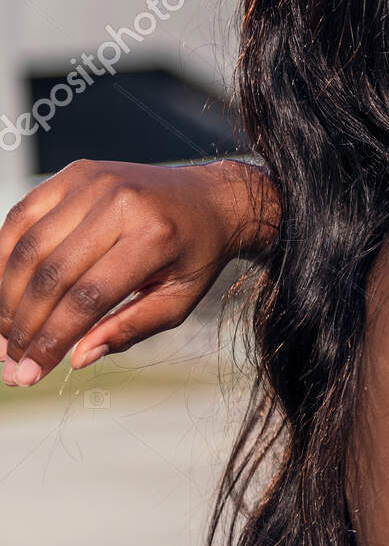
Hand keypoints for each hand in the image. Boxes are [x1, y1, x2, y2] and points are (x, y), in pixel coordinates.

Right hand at [0, 158, 274, 385]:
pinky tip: (4, 291)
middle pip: (52, 275)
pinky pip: (22, 216)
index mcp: (155, 238)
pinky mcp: (75, 172)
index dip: (51, 339)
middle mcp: (122, 203)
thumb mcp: (178, 300)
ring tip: (3, 333)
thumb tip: (76, 359)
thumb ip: (129, 329)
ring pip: (28, 247)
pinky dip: (3, 256)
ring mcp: (95, 182)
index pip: (88, 298)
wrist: (211, 198)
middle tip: (9, 360)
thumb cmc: (195, 255)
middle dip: (23, 325)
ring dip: (6, 296)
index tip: (28, 374)